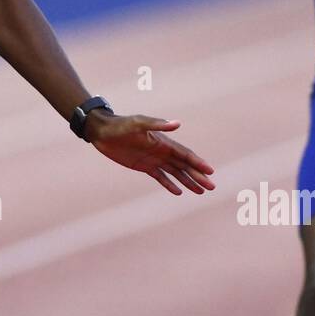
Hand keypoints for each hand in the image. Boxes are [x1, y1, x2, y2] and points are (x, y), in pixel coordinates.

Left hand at [87, 112, 214, 194]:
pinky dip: (170, 184)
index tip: (210, 172)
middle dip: (198, 176)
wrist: (103, 132)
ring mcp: (154, 159)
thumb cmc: (121, 125)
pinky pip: (161, 177)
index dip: (198, 163)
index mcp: (163, 142)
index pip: (185, 154)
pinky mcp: (144, 166)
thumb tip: (177, 123)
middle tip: (211, 187)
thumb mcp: (138, 123)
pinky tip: (179, 192)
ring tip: (201, 191)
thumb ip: (158, 125)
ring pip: (176, 173)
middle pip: (184, 166)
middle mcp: (162, 151)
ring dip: (188, 181)